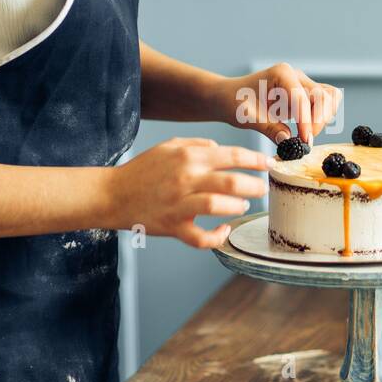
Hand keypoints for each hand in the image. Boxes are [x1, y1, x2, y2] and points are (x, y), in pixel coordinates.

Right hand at [106, 137, 269, 248]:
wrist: (112, 194)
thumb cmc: (142, 170)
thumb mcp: (168, 146)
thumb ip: (197, 144)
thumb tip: (220, 148)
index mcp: (188, 157)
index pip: (232, 155)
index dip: (256, 159)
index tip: (269, 163)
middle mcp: (185, 178)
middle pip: (231, 181)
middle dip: (254, 184)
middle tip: (262, 187)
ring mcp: (179, 204)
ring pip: (219, 206)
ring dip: (238, 206)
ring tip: (244, 204)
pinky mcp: (173, 226)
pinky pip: (201, 237)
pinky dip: (217, 236)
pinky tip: (223, 230)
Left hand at [217, 63, 343, 145]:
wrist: (229, 97)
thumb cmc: (235, 102)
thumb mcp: (247, 117)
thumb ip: (269, 128)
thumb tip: (288, 142)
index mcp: (282, 74)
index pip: (303, 98)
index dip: (307, 121)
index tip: (305, 141)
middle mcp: (296, 76)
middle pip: (324, 95)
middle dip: (319, 120)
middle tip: (305, 139)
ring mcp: (302, 85)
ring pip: (330, 98)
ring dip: (323, 119)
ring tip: (306, 135)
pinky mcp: (305, 96)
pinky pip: (325, 105)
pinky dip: (321, 119)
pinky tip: (305, 131)